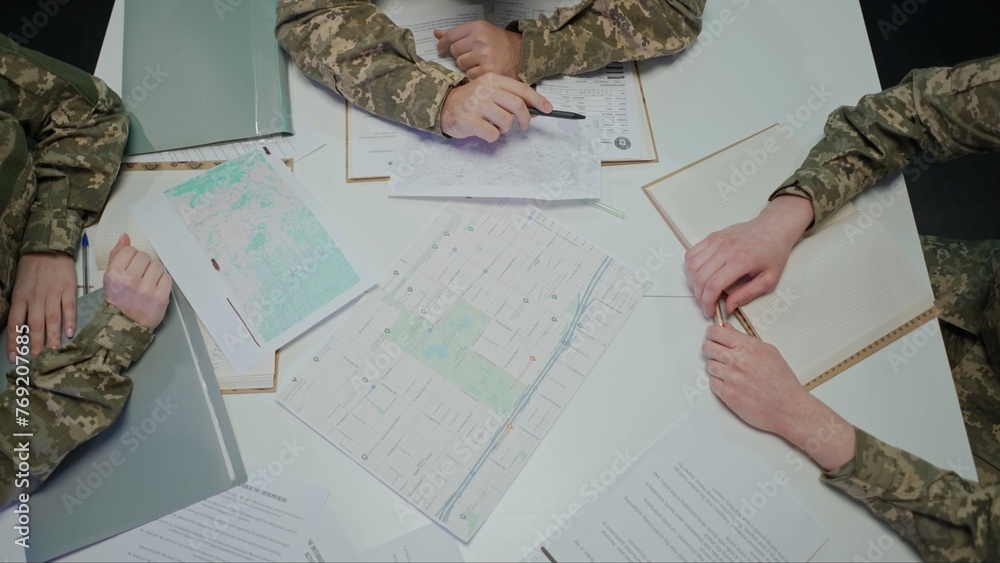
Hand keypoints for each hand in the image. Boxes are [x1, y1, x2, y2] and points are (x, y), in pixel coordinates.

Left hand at [7, 252, 77, 358]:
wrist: (48, 248)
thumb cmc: (32, 268)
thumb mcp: (19, 285)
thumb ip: (21, 306)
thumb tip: (22, 329)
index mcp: (20, 297)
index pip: (15, 324)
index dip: (14, 342)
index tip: (15, 357)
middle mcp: (35, 297)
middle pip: (35, 325)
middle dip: (35, 345)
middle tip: (37, 360)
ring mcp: (52, 293)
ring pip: (52, 319)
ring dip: (53, 337)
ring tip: (54, 351)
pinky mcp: (68, 289)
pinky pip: (68, 307)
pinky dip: (69, 321)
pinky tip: (69, 333)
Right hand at [102, 234, 171, 329]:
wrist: (125, 326)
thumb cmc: (118, 301)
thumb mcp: (110, 278)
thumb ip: (117, 255)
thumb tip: (125, 236)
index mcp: (114, 274)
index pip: (130, 251)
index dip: (132, 258)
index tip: (131, 267)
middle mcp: (130, 280)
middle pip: (145, 257)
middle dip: (143, 265)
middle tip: (139, 277)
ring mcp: (146, 289)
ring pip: (157, 265)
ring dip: (154, 272)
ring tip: (147, 282)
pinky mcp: (160, 297)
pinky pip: (167, 277)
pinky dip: (162, 282)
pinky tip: (155, 288)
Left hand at [435, 21, 521, 79]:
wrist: (521, 54)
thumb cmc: (500, 44)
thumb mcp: (481, 32)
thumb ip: (458, 34)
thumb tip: (437, 33)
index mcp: (477, 27)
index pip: (451, 36)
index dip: (443, 43)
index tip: (441, 48)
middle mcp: (480, 40)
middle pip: (455, 51)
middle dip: (460, 55)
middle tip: (471, 56)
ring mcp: (483, 56)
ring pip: (461, 64)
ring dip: (467, 66)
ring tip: (480, 62)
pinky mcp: (487, 71)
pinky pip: (470, 75)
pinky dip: (475, 75)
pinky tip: (484, 70)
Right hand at [441, 73, 551, 141]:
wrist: (443, 106)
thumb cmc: (470, 101)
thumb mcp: (489, 91)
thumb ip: (508, 97)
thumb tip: (534, 110)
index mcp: (492, 79)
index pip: (521, 89)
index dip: (538, 100)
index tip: (549, 109)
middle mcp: (485, 90)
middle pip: (518, 105)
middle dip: (525, 119)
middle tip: (524, 126)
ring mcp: (477, 105)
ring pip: (506, 122)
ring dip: (504, 129)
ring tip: (494, 126)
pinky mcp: (470, 121)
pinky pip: (493, 134)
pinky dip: (492, 137)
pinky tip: (484, 131)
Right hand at [685, 195, 813, 316]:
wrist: (773, 228)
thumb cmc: (773, 250)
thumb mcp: (769, 279)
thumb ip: (747, 294)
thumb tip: (729, 306)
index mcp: (741, 260)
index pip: (713, 285)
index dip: (707, 302)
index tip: (710, 310)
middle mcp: (726, 249)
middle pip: (700, 277)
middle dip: (699, 296)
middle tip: (706, 303)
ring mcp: (717, 241)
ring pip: (692, 266)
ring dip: (692, 283)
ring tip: (702, 290)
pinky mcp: (712, 237)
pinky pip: (691, 253)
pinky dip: (690, 267)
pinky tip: (699, 275)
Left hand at [703, 324, 854, 469]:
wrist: (789, 408)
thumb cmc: (782, 382)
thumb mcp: (769, 352)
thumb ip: (745, 340)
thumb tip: (727, 330)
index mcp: (748, 348)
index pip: (716, 332)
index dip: (712, 333)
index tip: (712, 336)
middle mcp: (738, 361)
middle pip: (707, 347)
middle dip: (711, 349)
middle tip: (718, 354)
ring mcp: (731, 378)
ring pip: (709, 365)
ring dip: (716, 368)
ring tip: (730, 372)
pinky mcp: (727, 394)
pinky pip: (712, 383)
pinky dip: (719, 384)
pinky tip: (731, 384)